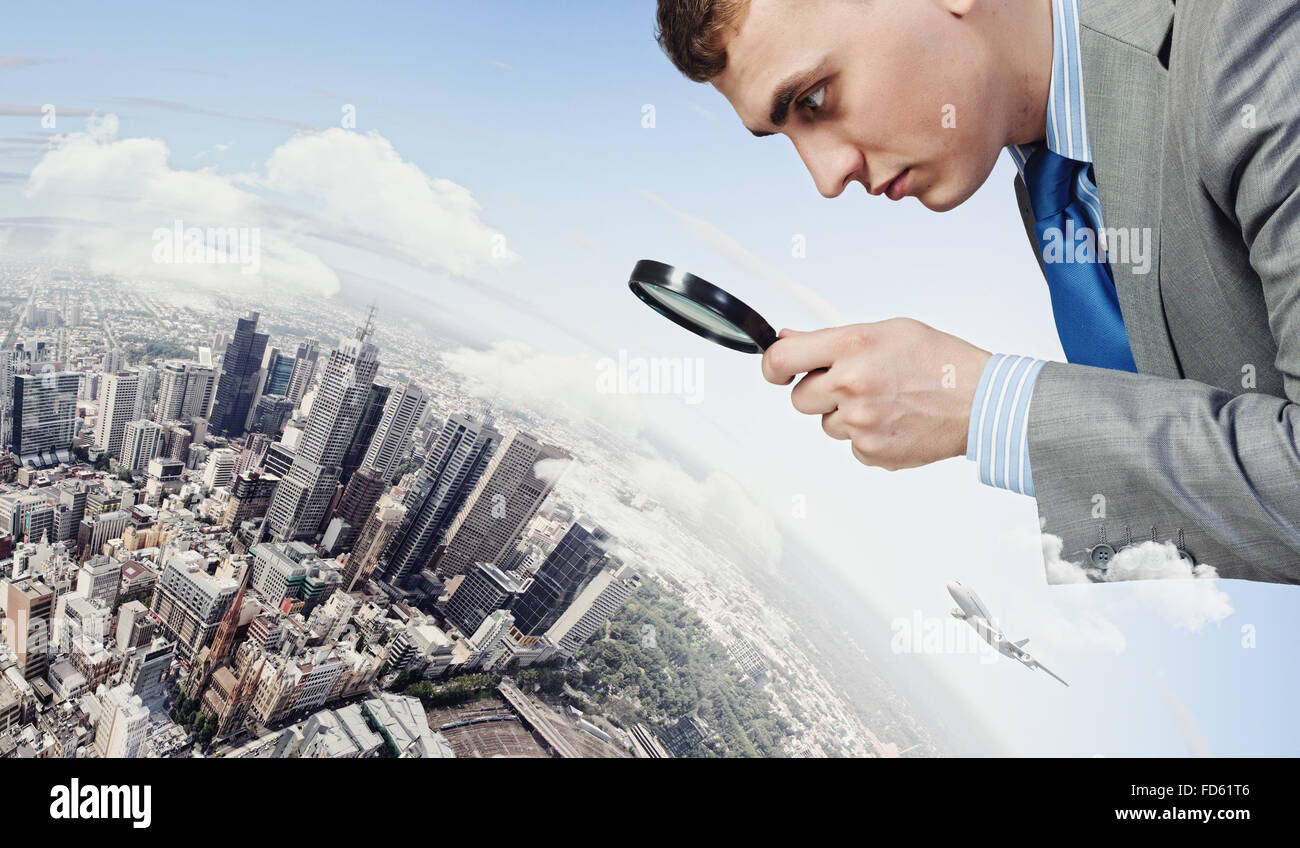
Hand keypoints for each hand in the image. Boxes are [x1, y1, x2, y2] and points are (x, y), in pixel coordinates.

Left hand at [761, 318, 991, 470]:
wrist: (982, 401)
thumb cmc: (941, 361)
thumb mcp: (887, 331)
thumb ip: (831, 338)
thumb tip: (787, 338)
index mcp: (852, 347)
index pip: (781, 358)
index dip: (772, 366)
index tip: (777, 370)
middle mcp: (851, 384)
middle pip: (799, 398)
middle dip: (819, 391)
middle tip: (855, 383)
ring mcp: (860, 422)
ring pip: (826, 423)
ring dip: (845, 414)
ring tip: (885, 400)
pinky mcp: (871, 452)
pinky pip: (850, 445)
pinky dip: (866, 436)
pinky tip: (894, 420)